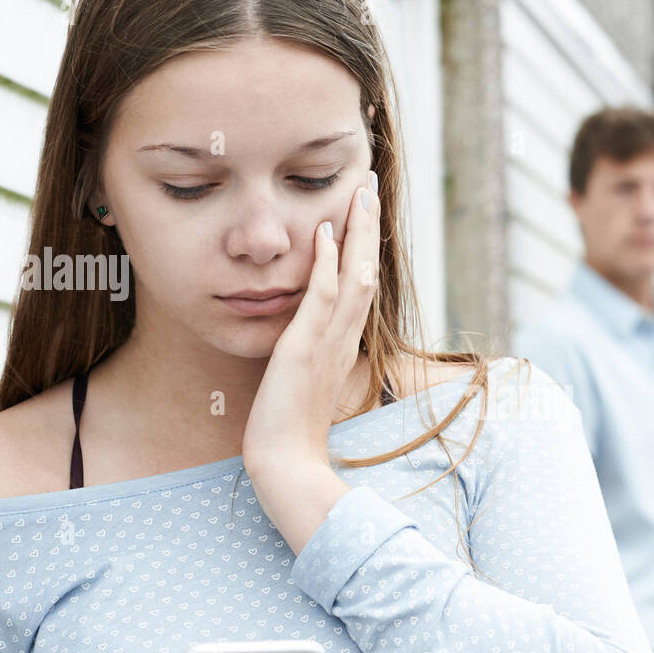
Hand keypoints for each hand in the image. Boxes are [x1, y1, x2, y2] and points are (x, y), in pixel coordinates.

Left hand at [241, 171, 380, 551]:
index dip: (363, 250)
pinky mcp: (304, 349)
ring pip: (354, 276)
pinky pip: (322, 298)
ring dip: (357, 233)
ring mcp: (327, 343)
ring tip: (357, 193)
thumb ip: (306, 361)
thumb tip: (300, 347)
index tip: (362, 215)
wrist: (286, 465)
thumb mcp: (300, 387)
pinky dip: (327, 264)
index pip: (360, 288)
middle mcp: (342, 340)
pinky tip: (325, 232)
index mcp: (341, 346)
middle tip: (368, 187)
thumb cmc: (289, 435)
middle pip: (366, 272)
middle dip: (367, 228)